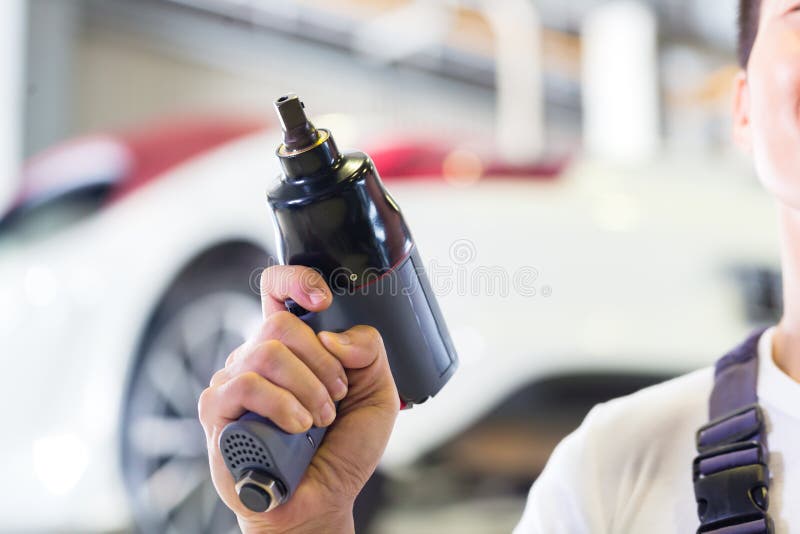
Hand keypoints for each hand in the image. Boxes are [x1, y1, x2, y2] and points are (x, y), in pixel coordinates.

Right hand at [198, 265, 399, 532]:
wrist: (321, 500)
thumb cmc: (342, 447)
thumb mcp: (377, 393)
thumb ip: (369, 352)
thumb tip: (334, 338)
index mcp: (293, 345)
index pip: (278, 288)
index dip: (296, 280)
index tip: (323, 300)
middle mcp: (258, 356)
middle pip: (281, 323)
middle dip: (321, 362)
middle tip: (337, 397)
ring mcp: (233, 381)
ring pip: (266, 353)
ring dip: (307, 387)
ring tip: (320, 419)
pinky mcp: (217, 411)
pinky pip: (245, 385)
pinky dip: (282, 404)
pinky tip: (297, 427)